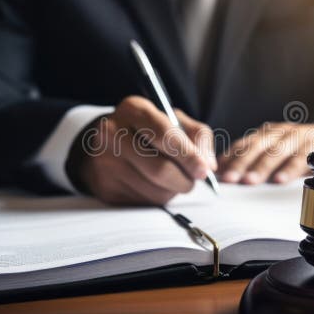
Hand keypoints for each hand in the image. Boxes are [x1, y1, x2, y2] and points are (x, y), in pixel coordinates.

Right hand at [67, 96, 215, 204]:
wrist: (107, 143)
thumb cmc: (149, 130)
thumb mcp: (174, 120)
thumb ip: (198, 136)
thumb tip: (208, 165)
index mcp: (133, 110)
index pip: (164, 135)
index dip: (188, 155)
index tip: (204, 170)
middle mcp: (113, 133)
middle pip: (159, 169)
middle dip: (184, 179)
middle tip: (194, 180)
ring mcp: (105, 163)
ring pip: (154, 191)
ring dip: (172, 191)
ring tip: (172, 179)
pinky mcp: (105, 188)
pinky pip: (143, 203)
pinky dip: (157, 199)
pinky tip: (153, 185)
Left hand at [218, 123, 313, 184]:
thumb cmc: (301, 152)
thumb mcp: (277, 154)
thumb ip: (253, 162)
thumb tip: (223, 175)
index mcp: (268, 134)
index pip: (245, 144)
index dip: (231, 158)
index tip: (218, 175)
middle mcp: (281, 132)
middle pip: (257, 146)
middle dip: (241, 163)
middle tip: (230, 179)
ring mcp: (300, 136)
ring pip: (277, 150)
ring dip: (263, 166)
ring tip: (250, 181)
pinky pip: (302, 156)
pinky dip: (291, 168)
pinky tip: (281, 180)